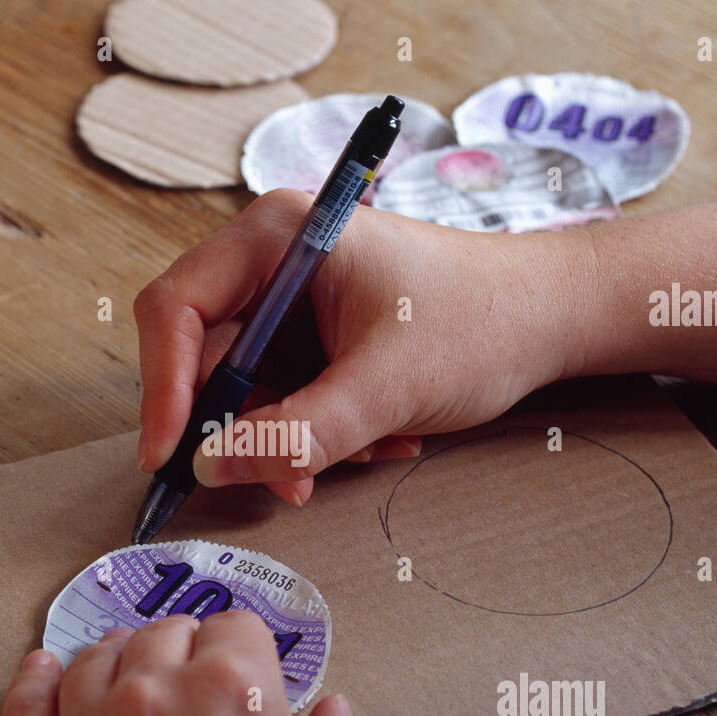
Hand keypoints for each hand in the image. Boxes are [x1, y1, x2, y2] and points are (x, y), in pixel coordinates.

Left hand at [0, 612, 383, 715]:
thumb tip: (332, 712)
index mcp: (237, 697)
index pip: (238, 627)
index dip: (249, 648)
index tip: (249, 669)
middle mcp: (153, 696)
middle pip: (167, 633)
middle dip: (190, 649)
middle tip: (199, 687)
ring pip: (98, 656)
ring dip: (123, 657)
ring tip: (133, 679)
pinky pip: (23, 700)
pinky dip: (37, 676)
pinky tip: (46, 671)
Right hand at [133, 188, 582, 503]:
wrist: (552, 319)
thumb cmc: (484, 321)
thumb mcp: (388, 386)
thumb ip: (297, 432)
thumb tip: (211, 467)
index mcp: (278, 236)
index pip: (177, 307)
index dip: (164, 385)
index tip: (170, 455)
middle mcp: (273, 263)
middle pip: (204, 356)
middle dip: (242, 428)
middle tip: (279, 479)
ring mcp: (293, 303)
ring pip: (245, 390)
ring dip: (290, 440)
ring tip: (362, 451)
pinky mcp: (315, 339)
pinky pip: (282, 399)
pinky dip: (316, 433)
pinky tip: (377, 439)